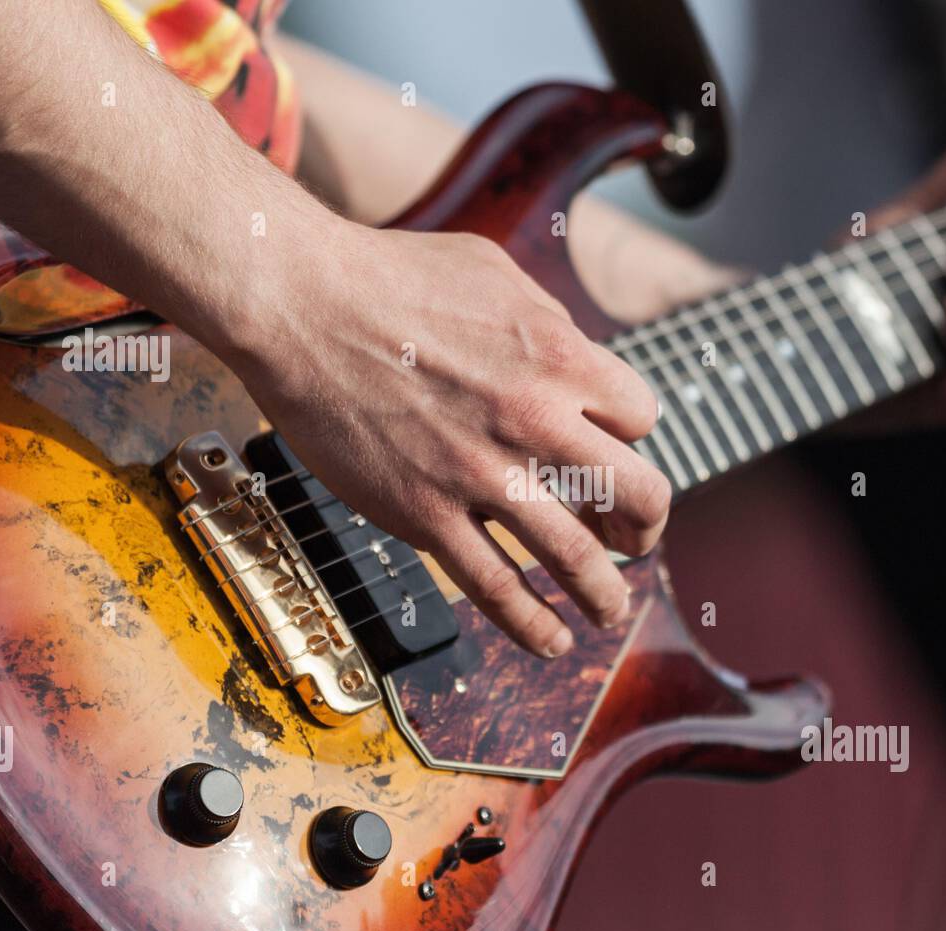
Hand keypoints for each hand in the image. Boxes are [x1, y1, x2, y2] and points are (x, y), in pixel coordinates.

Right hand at [231, 221, 671, 657]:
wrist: (300, 305)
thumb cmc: (392, 276)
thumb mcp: (496, 274)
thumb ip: (549, 324)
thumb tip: (577, 363)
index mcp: (560, 357)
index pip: (641, 416)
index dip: (632, 436)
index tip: (611, 450)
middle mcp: (535, 420)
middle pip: (638, 494)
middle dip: (646, 528)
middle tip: (634, 543)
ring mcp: (481, 474)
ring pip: (575, 557)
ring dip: (604, 595)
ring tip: (608, 611)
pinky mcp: (426, 515)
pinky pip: (495, 588)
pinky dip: (533, 625)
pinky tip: (552, 641)